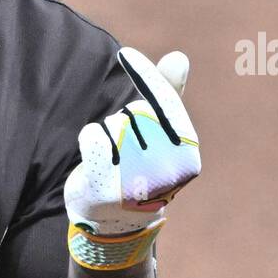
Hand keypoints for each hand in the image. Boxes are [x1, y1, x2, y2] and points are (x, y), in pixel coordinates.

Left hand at [63, 48, 199, 264]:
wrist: (116, 224)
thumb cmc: (141, 171)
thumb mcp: (161, 136)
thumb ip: (169, 98)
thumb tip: (179, 57)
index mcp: (187, 155)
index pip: (165, 102)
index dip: (145, 75)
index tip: (125, 53)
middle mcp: (166, 170)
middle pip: (134, 114)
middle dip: (126, 123)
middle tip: (128, 153)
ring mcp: (136, 181)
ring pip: (113, 125)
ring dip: (109, 135)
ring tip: (115, 163)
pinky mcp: (105, 188)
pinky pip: (93, 137)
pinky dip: (90, 139)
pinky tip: (94, 159)